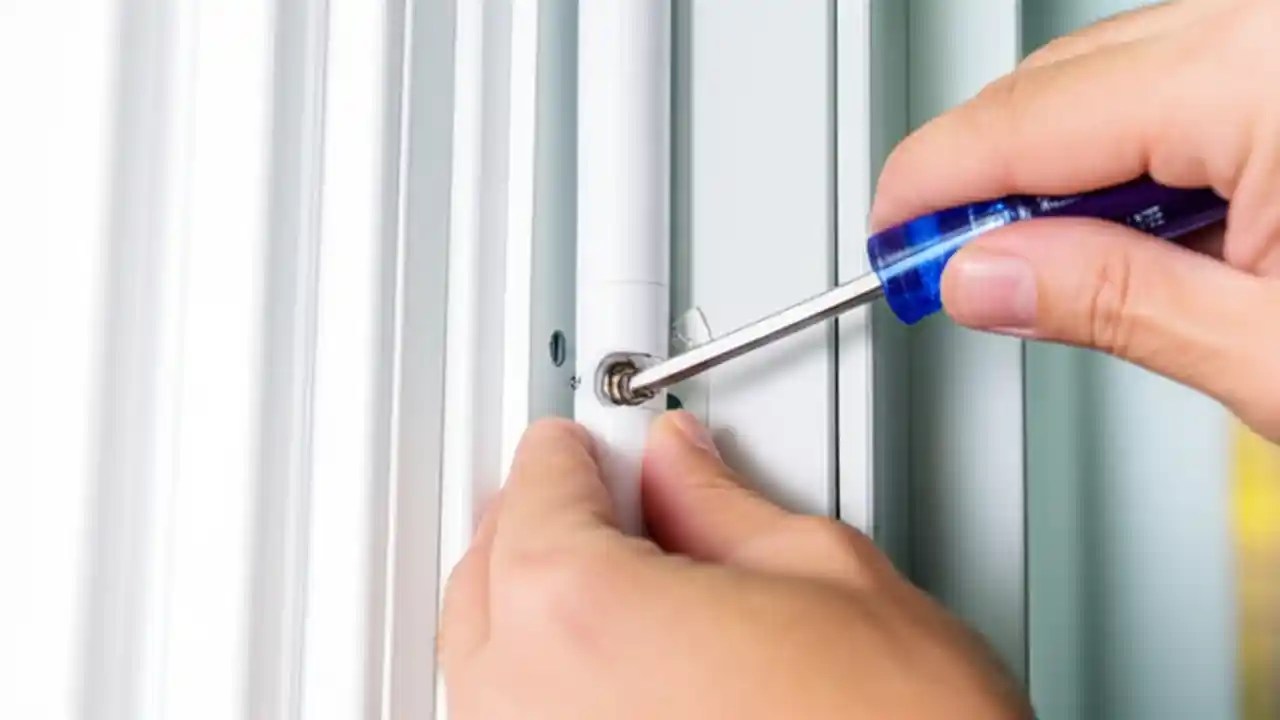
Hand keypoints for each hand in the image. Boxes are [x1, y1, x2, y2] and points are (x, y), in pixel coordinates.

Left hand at [439, 413, 1032, 718]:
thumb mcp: (825, 575)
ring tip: (614, 576)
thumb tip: (683, 466)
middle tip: (599, 495)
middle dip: (540, 521)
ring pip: (486, 662)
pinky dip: (546, 685)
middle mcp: (527, 706)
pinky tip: (616, 665)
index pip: (538, 491)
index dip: (572, 450)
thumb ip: (722, 504)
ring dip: (530, 605)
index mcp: (577, 614)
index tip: (588, 443)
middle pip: (488, 575)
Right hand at [872, 0, 1279, 440]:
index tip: (888, 240)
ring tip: (1051, 266)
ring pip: (1113, 73)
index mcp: (1263, 74)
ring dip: (1059, 171)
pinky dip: (1137, 151)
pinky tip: (1140, 227)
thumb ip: (1112, 301)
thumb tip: (982, 274)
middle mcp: (1273, 26)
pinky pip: (1186, 76)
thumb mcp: (1274, 355)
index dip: (930, 186)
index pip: (1027, 119)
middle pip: (1058, 82)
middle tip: (946, 268)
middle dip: (983, 181)